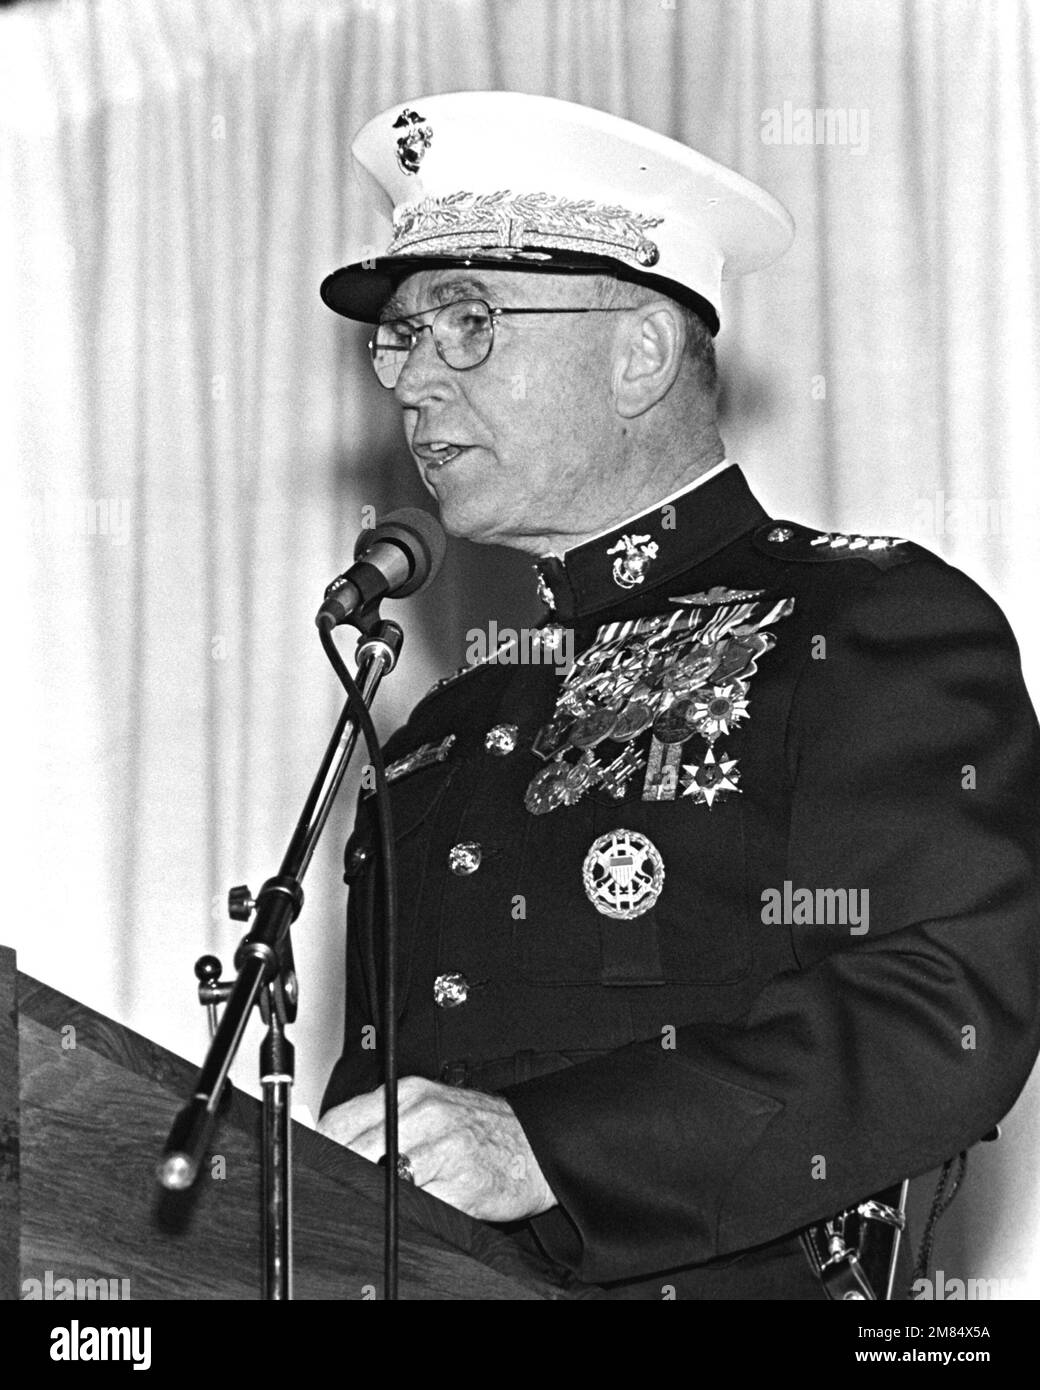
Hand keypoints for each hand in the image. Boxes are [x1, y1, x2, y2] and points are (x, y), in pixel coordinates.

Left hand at [317, 1075, 556, 1221]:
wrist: (535, 1145)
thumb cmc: (477, 1129)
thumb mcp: (426, 1109)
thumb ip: (379, 1121)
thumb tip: (326, 1141)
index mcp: (410, 1094)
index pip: (342, 1120)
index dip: (320, 1146)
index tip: (311, 1163)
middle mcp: (425, 1115)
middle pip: (356, 1152)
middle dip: (343, 1174)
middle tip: (335, 1189)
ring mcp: (443, 1149)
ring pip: (384, 1180)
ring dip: (375, 1193)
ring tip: (378, 1196)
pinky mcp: (460, 1186)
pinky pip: (417, 1205)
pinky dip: (407, 1212)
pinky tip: (412, 1206)